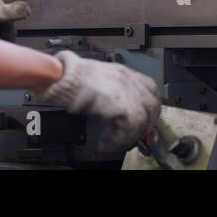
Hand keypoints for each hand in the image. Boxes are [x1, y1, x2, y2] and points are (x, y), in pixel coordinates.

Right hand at [37, 51, 161, 152]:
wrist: (64, 78)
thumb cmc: (73, 79)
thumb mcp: (99, 80)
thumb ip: (110, 92)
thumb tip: (114, 110)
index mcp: (124, 73)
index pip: (150, 88)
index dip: (150, 106)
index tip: (145, 119)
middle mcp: (129, 80)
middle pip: (152, 105)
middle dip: (146, 124)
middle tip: (134, 136)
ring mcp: (128, 92)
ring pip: (142, 119)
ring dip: (130, 135)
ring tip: (116, 143)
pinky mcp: (122, 105)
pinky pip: (129, 128)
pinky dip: (119, 139)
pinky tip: (107, 143)